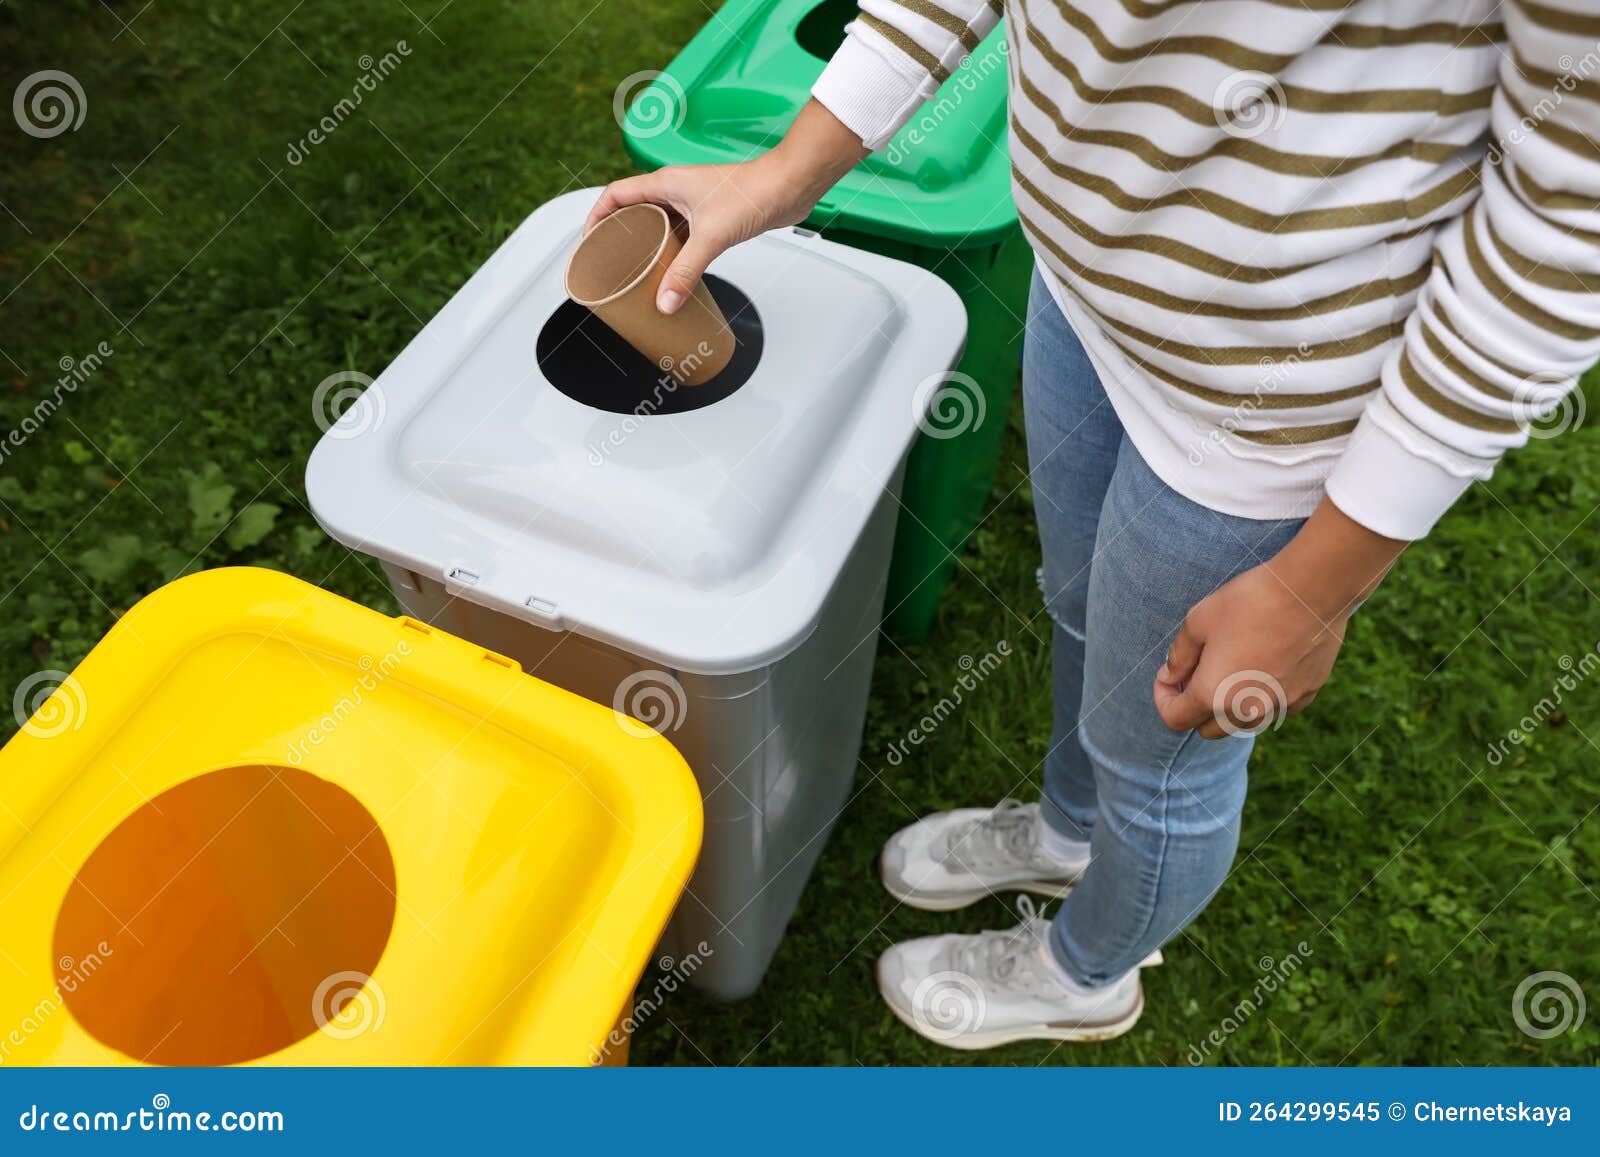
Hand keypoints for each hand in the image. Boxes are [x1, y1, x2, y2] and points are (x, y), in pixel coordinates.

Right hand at [585, 100, 866, 313]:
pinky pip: (679, 232)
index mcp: (665, 183)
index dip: (597, 216)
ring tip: (637, 270)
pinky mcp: (710, 214)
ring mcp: (693, 201)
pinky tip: (672, 269)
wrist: (789, 185)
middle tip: (611, 261)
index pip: (615, 194)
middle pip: (633, 209)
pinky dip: (671, 249)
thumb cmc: (754, 192)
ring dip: (646, 244)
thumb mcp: (711, 236)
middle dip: (619, 234)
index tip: (589, 241)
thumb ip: (686, 271)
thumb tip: (665, 302)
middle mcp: (675, 188)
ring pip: (658, 222)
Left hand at [1152, 498, 1407, 738]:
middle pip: (1208, 730)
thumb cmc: (1248, 602)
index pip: (1175, 719)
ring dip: (1228, 708)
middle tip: (1196, 675)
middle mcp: (1245, 710)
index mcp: (1212, 694)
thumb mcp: (1198, 621)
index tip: (1167, 679)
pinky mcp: (1306, 695)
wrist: (1310, 592)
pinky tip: (1263, 670)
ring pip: (1243, 725)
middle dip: (1194, 709)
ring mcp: (1279, 706)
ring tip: (1229, 672)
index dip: (1163, 699)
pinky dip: (1262, 699)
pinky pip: (1276, 710)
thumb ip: (1179, 656)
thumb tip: (1170, 677)